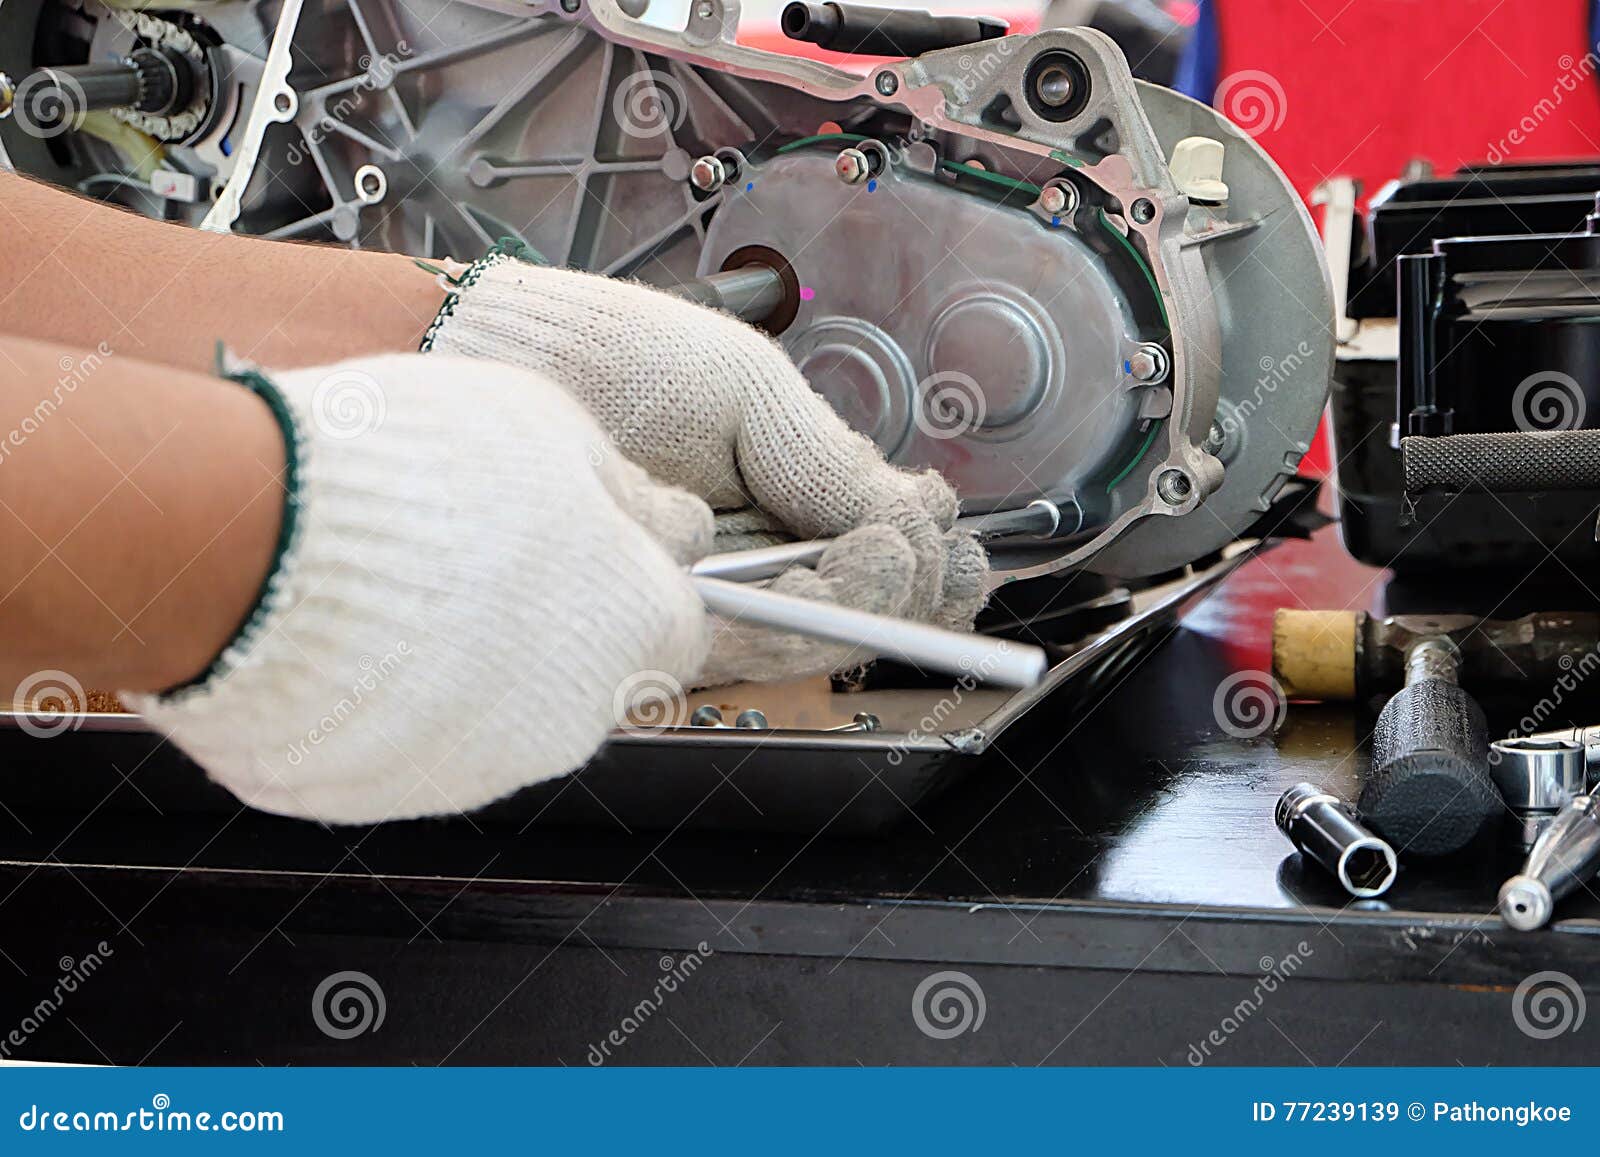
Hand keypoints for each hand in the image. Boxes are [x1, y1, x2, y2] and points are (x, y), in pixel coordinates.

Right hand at [126, 354, 713, 823]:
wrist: (256, 549)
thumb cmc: (408, 474)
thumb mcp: (552, 426)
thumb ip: (621, 488)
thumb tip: (660, 518)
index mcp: (636, 624)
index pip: (678, 623)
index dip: (635, 578)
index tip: (596, 548)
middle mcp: (577, 715)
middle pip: (593, 674)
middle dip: (558, 623)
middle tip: (485, 553)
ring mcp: (483, 767)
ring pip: (506, 714)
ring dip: (478, 662)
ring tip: (404, 586)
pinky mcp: (393, 795)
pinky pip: (419, 744)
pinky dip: (402, 701)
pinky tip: (358, 637)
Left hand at [423, 258, 986, 632]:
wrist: (501, 364)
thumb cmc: (616, 358)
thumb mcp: (748, 392)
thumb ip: (831, 459)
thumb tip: (924, 515)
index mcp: (792, 498)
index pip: (885, 551)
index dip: (934, 564)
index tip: (958, 552)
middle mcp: (759, 556)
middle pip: (860, 607)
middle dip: (903, 586)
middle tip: (911, 551)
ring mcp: (713, 596)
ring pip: (811, 636)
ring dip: (859, 604)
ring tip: (883, 559)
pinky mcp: (659, 623)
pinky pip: (742, 649)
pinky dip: (793, 625)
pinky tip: (815, 584)